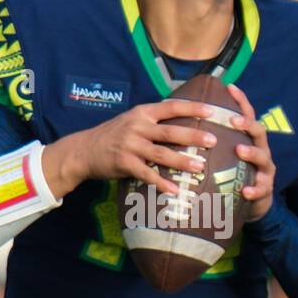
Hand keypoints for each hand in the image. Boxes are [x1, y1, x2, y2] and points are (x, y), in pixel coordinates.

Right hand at [42, 98, 217, 199]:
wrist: (84, 150)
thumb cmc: (113, 136)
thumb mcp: (132, 121)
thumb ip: (153, 121)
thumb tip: (183, 123)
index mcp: (142, 113)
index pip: (171, 107)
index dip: (192, 107)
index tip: (211, 110)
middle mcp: (137, 126)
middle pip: (171, 131)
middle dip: (194, 136)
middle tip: (213, 141)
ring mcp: (130, 145)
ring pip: (162, 153)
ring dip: (183, 161)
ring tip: (200, 167)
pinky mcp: (124, 163)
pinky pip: (147, 174)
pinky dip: (161, 183)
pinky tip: (174, 190)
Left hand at [226, 83, 274, 221]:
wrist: (252, 202)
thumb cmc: (232, 175)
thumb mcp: (225, 155)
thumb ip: (213, 141)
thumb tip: (183, 124)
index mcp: (249, 139)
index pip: (247, 115)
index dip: (241, 101)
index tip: (230, 87)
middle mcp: (261, 150)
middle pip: (259, 131)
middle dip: (247, 124)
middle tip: (233, 120)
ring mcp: (265, 169)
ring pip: (263, 157)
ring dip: (251, 152)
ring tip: (240, 151)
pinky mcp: (265, 189)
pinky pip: (262, 189)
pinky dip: (254, 189)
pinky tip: (245, 191)